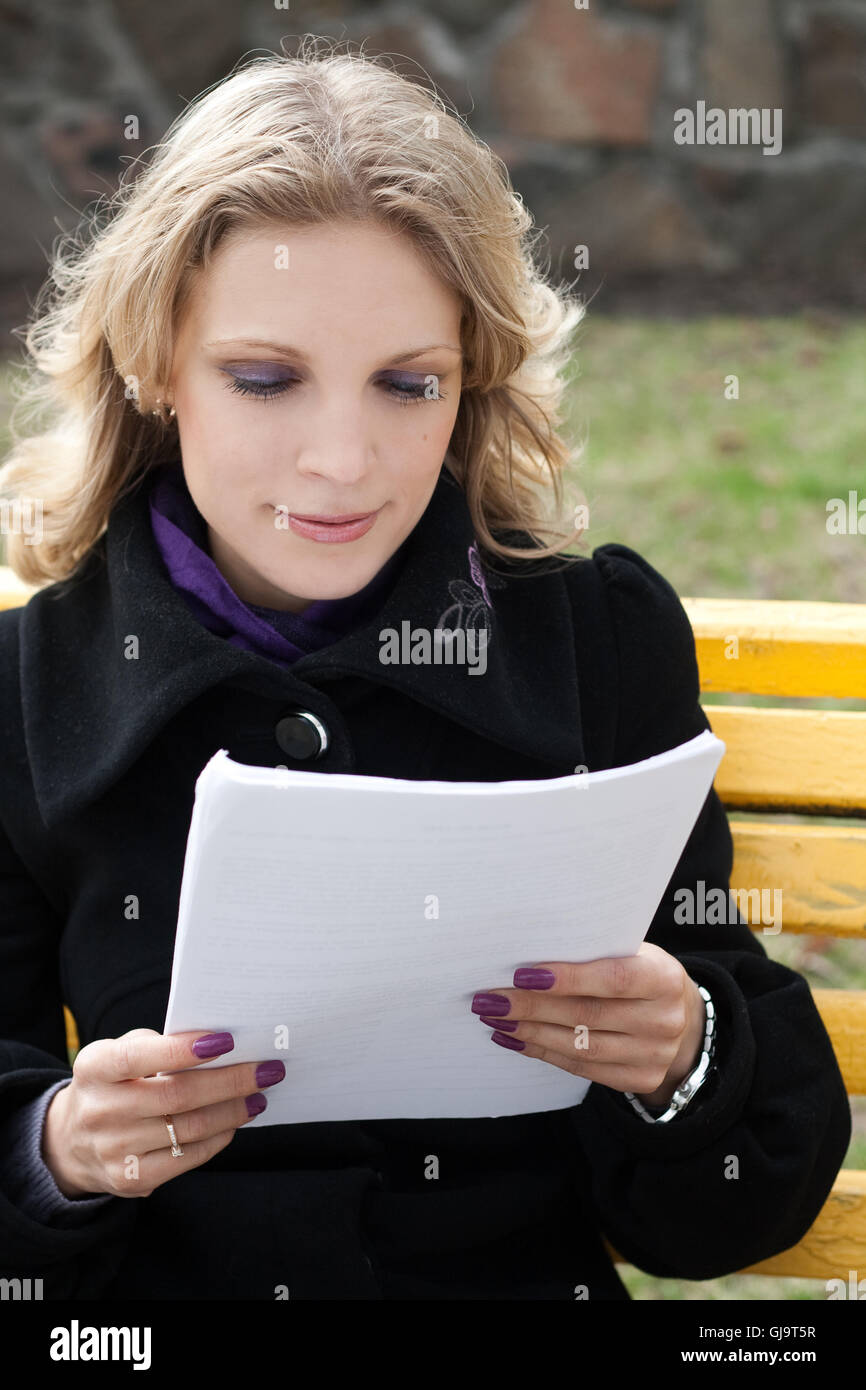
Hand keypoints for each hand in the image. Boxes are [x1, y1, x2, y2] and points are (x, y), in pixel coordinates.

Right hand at [41, 1028, 286, 1198]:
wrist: (72, 1141)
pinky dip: (219, 1137)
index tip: (226, 1040)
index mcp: (94, 1068)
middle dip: (231, 1081)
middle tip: (267, 1070)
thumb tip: (219, 1046)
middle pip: (177, 1096)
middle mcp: (100, 1110)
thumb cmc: (113, 1083)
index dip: (183, 1049)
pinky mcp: (131, 1179)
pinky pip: (187, 1157)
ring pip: (190, 1128)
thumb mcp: (117, 1055)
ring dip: (233, 1110)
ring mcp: (114, 1150)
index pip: (139, 1057)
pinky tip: (235, 1121)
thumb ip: (157, 1046)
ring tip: (258, 1095)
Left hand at [471, 942, 706, 1106]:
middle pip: (588, 1016)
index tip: (521, 975)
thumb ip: (594, 954)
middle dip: (531, 1007)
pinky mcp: (640, 1079)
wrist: (681, 1015)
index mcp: (664, 978)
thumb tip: (527, 957)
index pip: (613, 979)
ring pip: (581, 1047)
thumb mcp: (632, 953)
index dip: (567, 979)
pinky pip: (582, 1069)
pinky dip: (543, 1053)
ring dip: (530, 1033)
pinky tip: (515, 1039)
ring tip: (495, 1019)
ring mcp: (655, 1055)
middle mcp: (664, 1020)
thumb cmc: (641, 972)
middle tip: (489, 999)